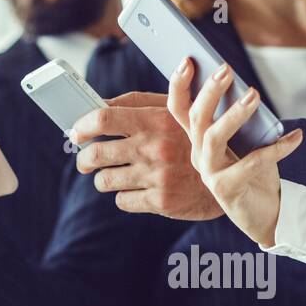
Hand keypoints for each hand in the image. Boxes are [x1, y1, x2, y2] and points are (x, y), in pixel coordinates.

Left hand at [69, 91, 223, 219]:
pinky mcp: (161, 202)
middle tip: (85, 160)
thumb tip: (98, 103)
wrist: (229, 174)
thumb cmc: (194, 137)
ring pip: (105, 180)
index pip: (104, 119)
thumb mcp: (173, 111)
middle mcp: (154, 148)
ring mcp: (157, 177)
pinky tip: (135, 189)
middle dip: (84, 159)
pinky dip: (123, 196)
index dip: (82, 126)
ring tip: (111, 175)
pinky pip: (122, 201)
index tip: (76, 133)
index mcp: (155, 121)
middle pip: (97, 154)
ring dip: (102, 178)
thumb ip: (136, 103)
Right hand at [165, 58, 302, 247]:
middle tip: (226, 69)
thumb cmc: (256, 173)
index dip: (178, 85)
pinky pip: (253, 163)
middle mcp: (199, 155)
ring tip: (254, 95)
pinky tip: (297, 137)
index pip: (179, 110)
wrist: (266, 215)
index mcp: (199, 141)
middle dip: (209, 91)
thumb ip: (242, 119)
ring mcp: (209, 174)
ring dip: (233, 114)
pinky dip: (278, 148)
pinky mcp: (227, 190)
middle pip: (195, 119)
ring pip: (213, 137)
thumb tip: (247, 90)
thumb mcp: (248, 141)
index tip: (188, 60)